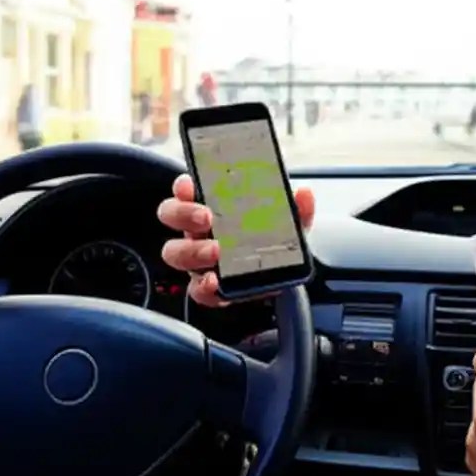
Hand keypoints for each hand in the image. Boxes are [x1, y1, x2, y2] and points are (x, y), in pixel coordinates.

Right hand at [158, 174, 314, 306]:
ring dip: (192, 250)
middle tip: (206, 217)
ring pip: (174, 252)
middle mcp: (198, 230)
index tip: (190, 185)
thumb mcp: (290, 223)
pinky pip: (194, 289)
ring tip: (215, 251)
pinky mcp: (206, 287)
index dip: (183, 185)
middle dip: (184, 213)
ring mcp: (197, 259)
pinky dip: (202, 286)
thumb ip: (297, 210)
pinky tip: (215, 282)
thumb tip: (304, 193)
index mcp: (212, 206)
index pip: (186, 189)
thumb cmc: (274, 243)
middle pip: (171, 215)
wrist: (281, 279)